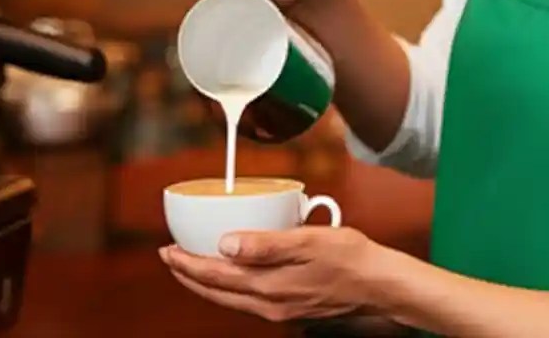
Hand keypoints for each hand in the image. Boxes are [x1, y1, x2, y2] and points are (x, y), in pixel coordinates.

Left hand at [160, 226, 385, 323]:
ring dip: (207, 282)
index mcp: (269, 286)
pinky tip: (233, 272)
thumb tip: (226, 243)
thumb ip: (266, 244)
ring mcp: (279, 309)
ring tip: (193, 264)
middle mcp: (269, 303)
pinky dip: (230, 286)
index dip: (187, 264)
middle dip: (189, 275)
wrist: (380, 286)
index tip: (168, 250)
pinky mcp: (290, 307)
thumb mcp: (308, 241)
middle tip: (170, 256)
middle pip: (216, 292)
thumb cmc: (350, 258)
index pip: (214, 276)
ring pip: (230, 298)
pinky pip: (248, 299)